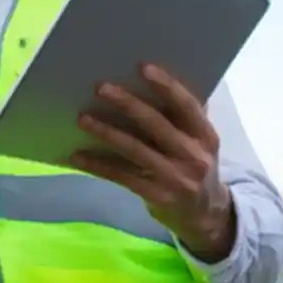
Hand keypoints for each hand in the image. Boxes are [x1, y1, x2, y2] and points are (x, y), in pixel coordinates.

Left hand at [67, 63, 235, 262]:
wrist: (205, 215)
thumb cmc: (193, 164)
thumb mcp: (198, 141)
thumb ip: (182, 116)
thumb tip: (150, 78)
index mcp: (205, 135)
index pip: (187, 106)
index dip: (167, 86)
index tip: (143, 67)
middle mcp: (194, 156)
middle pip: (157, 125)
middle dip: (127, 104)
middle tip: (100, 87)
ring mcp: (175, 178)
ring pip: (135, 150)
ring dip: (106, 132)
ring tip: (82, 118)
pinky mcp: (157, 196)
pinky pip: (122, 176)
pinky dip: (98, 164)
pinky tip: (77, 155)